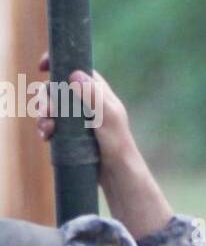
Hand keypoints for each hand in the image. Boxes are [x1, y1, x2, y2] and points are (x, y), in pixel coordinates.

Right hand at [36, 58, 173, 238]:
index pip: (79, 70)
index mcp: (102, 96)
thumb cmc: (120, 151)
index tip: (43, 66)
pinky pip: (56, 125)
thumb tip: (75, 75)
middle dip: (47, 97)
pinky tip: (46, 137)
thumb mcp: (108, 122)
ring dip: (44, 114)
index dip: (60, 64)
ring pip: (55, 107)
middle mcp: (92, 106)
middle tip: (45, 112)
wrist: (122, 182)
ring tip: (46, 130)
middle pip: (60, 89)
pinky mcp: (76, 137)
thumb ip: (94, 99)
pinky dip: (47, 128)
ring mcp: (83, 122)